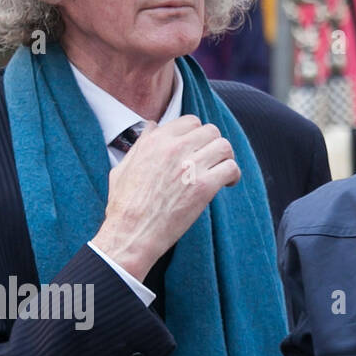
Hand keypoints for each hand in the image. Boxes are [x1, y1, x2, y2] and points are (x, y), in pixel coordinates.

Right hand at [90, 114, 239, 282]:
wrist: (130, 234)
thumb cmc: (124, 206)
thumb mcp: (123, 167)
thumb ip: (141, 144)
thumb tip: (153, 126)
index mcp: (155, 141)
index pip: (190, 122)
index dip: (197, 135)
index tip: (197, 148)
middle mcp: (173, 148)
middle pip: (211, 131)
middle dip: (213, 145)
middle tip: (211, 161)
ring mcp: (190, 167)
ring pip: (224, 146)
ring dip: (225, 158)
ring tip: (221, 171)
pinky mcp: (203, 187)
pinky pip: (230, 168)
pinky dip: (232, 175)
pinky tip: (226, 184)